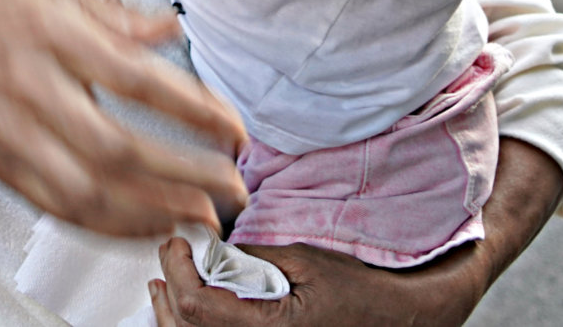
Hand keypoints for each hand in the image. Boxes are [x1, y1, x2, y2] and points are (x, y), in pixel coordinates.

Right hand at [0, 0, 248, 238]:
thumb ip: (119, 16)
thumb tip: (173, 29)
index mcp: (53, 36)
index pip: (131, 77)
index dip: (189, 107)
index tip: (232, 128)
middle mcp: (33, 90)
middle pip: (114, 147)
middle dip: (184, 175)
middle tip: (233, 185)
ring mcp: (16, 137)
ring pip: (88, 191)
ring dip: (153, 212)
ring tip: (203, 216)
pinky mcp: (6, 170)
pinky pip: (63, 211)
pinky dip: (112, 226)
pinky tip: (150, 226)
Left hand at [148, 238, 480, 326]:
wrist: (399, 320)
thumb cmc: (361, 293)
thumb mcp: (306, 261)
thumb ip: (255, 257)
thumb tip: (212, 249)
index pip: (197, 305)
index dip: (176, 269)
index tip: (177, 243)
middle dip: (167, 292)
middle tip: (166, 261)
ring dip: (172, 317)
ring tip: (163, 289)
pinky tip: (187, 315)